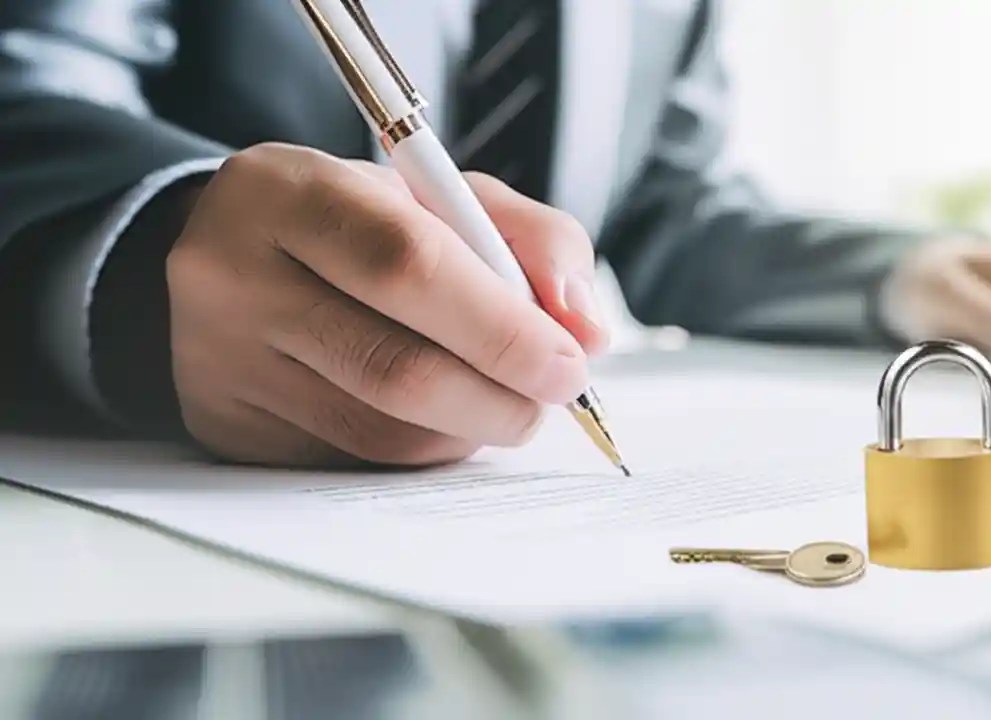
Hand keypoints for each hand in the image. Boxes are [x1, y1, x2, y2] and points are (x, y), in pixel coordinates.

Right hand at [167, 143, 608, 465]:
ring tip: (494, 395)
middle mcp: (236, 278)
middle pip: (396, 368)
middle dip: (501, 396)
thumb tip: (586, 332)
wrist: (228, 256)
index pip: (408, 267)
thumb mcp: (443, 195)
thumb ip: (533, 242)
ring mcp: (223, 364)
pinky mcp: (229, 431)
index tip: (568, 363)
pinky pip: (356, 464)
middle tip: (551, 396)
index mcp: (291, 193)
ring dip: (468, 427)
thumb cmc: (356, 224)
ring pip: (383, 433)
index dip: (503, 327)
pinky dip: (422, 449)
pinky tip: (435, 414)